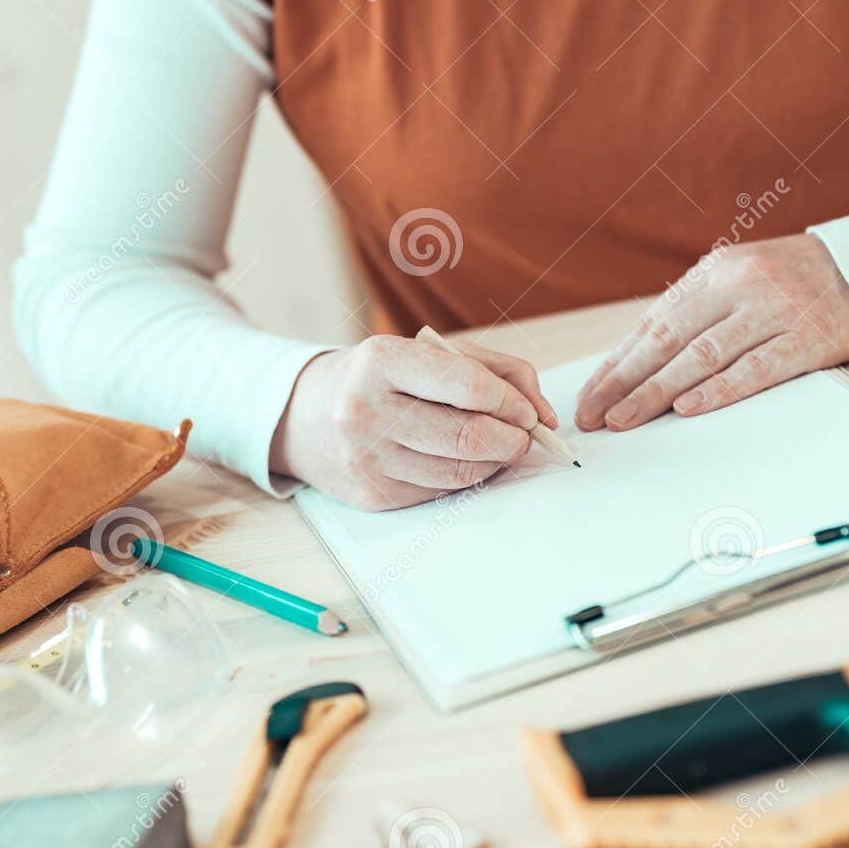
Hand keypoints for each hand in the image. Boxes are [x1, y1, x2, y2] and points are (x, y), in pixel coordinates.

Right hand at [271, 335, 558, 510]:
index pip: (468, 386)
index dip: (511, 402)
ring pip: (460, 472)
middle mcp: (366, 410)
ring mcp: (366, 458)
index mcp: (381, 361)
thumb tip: (543, 415)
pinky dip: (465, 478)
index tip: (527, 410)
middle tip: (524, 436)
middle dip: (514, 439)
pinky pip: (441, 492)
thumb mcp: (428, 352)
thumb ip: (494, 370)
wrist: (305, 416)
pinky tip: (461, 461)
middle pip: (468, 437)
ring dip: (495, 462)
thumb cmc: (381, 379)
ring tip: (497, 446)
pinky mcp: (373, 495)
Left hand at [575, 235, 848, 432]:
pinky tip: (688, 408)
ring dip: (657, 392)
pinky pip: (757, 368)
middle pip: (669, 340)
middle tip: (592, 416)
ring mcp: (776, 311)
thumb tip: (633, 363)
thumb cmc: (788, 283)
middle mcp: (742, 286)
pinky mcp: (810, 339)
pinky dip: (720, 389)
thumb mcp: (737, 280)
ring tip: (624, 419)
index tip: (589, 395)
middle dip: (624, 381)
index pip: (653, 323)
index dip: (616, 363)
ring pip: (704, 356)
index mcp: (715, 271)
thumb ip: (693, 313)